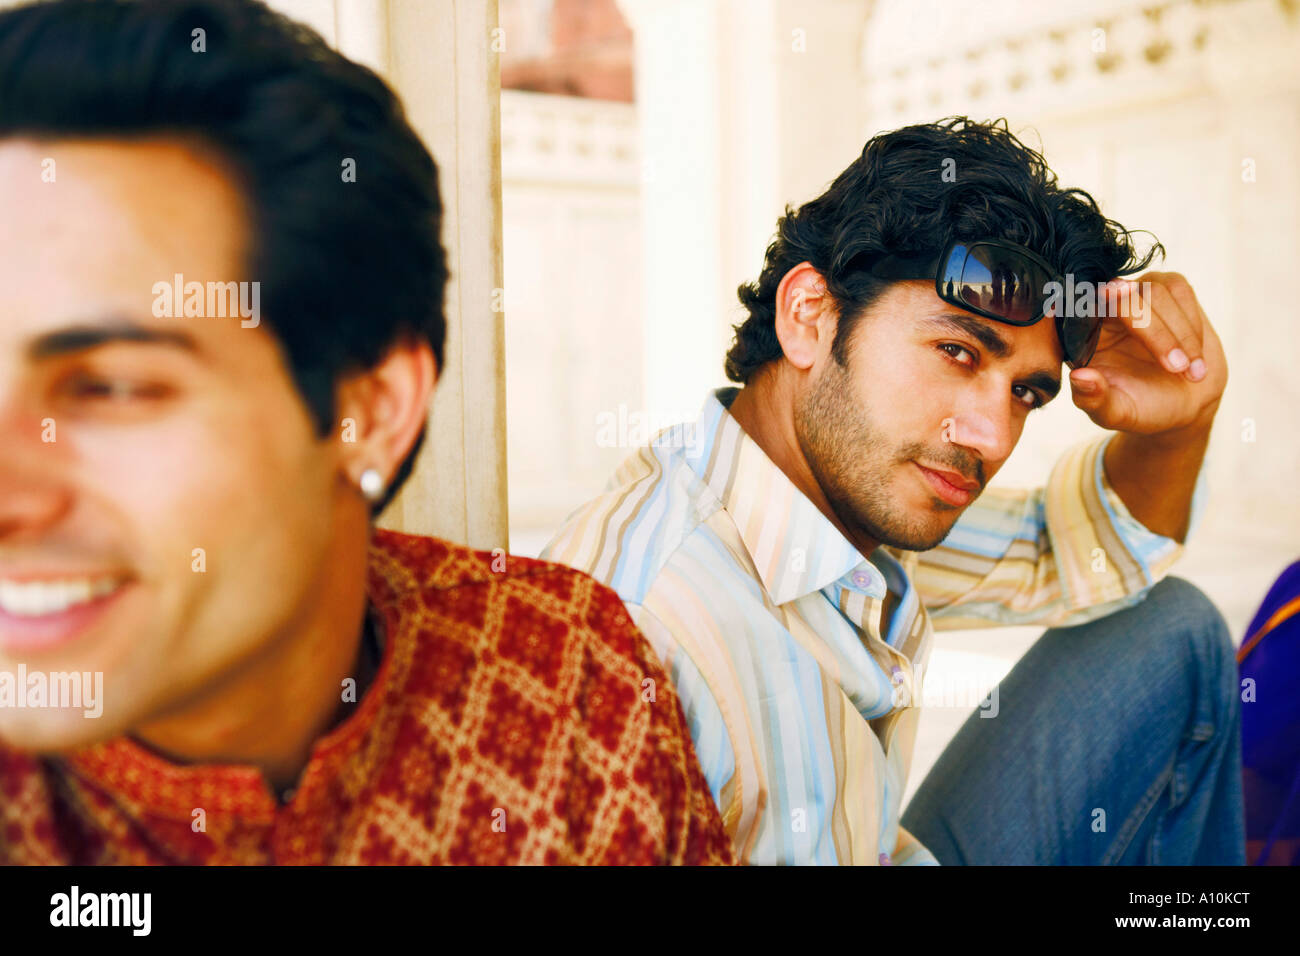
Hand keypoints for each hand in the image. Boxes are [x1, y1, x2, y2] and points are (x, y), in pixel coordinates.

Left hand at [1068, 272, 1226, 436]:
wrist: (1183, 404)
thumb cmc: (1141, 407)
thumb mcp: (1114, 412)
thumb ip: (1093, 399)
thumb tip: (1078, 377)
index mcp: (1083, 335)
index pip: (1082, 307)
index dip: (1096, 299)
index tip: (1113, 295)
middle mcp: (1107, 309)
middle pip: (1125, 298)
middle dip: (1156, 334)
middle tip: (1176, 367)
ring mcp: (1138, 294)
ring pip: (1156, 291)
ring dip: (1179, 333)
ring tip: (1189, 370)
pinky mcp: (1168, 291)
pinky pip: (1179, 290)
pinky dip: (1191, 323)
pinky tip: (1194, 354)